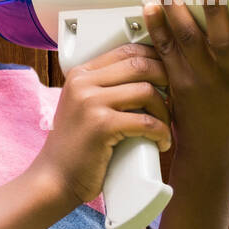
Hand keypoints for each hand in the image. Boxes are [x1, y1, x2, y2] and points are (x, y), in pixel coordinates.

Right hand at [33, 41, 172, 207]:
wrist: (55, 178)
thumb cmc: (76, 147)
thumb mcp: (83, 107)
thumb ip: (105, 88)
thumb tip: (151, 75)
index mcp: (80, 75)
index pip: (127, 50)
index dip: (155, 59)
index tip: (167, 76)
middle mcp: (82, 84)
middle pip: (140, 65)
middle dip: (166, 80)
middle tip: (173, 100)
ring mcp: (90, 103)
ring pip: (147, 91)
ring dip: (165, 111)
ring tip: (164, 126)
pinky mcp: (101, 126)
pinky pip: (145, 121)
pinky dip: (161, 133)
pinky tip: (162, 142)